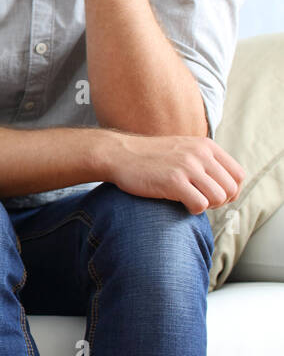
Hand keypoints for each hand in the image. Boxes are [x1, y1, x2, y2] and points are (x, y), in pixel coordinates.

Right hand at [96, 130, 245, 213]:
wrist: (117, 154)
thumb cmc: (148, 157)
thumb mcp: (182, 149)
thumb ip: (204, 161)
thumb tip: (225, 185)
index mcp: (205, 146)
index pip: (238, 174)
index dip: (230, 190)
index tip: (214, 195)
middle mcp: (200, 154)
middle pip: (231, 189)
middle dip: (220, 201)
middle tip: (201, 201)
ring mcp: (187, 166)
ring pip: (218, 198)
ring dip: (207, 205)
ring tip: (191, 201)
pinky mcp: (174, 181)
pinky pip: (200, 204)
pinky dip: (194, 209)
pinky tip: (181, 204)